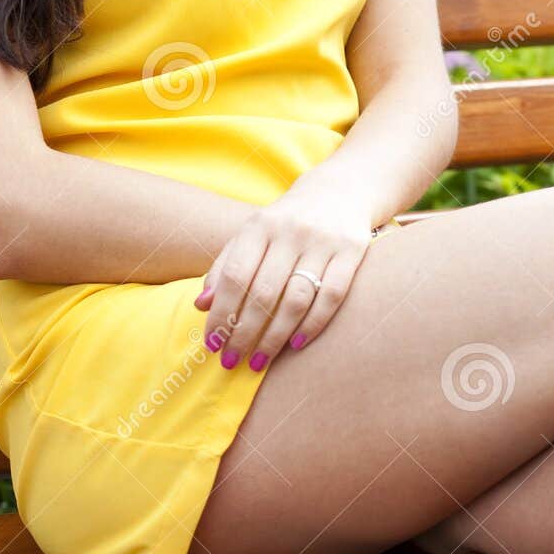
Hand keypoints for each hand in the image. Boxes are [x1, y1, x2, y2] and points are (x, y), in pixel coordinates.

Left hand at [193, 181, 376, 371]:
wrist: (338, 191)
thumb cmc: (283, 224)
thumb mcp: (251, 236)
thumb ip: (224, 267)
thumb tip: (201, 306)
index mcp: (259, 226)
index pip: (234, 276)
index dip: (221, 314)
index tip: (212, 344)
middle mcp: (290, 231)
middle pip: (263, 293)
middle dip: (244, 334)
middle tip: (232, 362)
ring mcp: (323, 241)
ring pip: (296, 299)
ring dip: (275, 337)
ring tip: (259, 361)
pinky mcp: (352, 251)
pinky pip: (331, 296)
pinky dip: (313, 325)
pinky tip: (296, 345)